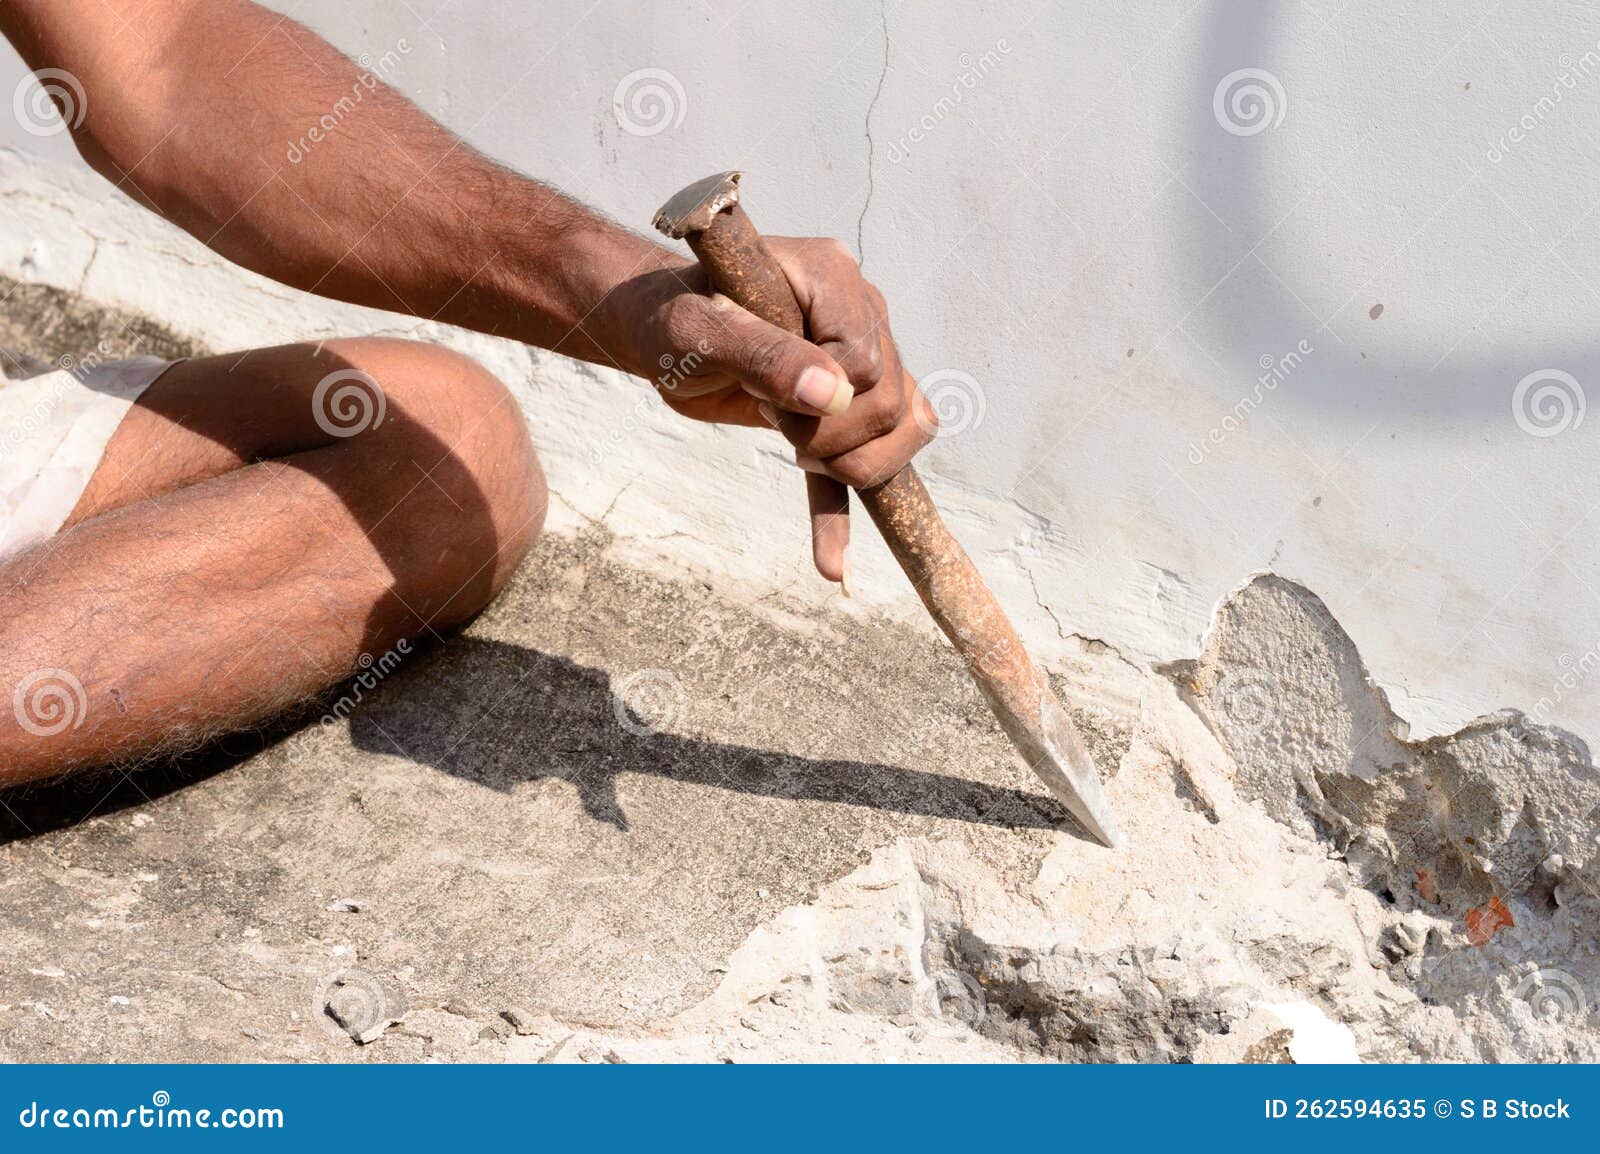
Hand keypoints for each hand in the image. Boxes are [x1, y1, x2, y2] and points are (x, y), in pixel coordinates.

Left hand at [611, 238, 935, 584]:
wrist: (654, 331)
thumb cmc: (669, 316)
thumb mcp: (700, 332)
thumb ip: (764, 356)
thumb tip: (834, 398)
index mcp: (832, 277)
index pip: (869, 361)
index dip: (831, 401)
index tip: (771, 402)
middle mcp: (859, 314)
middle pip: (892, 401)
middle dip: (837, 437)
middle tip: (777, 425)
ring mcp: (857, 361)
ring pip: (903, 429)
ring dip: (854, 465)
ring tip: (798, 457)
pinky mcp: (838, 409)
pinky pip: (862, 462)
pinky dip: (844, 515)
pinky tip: (831, 564)